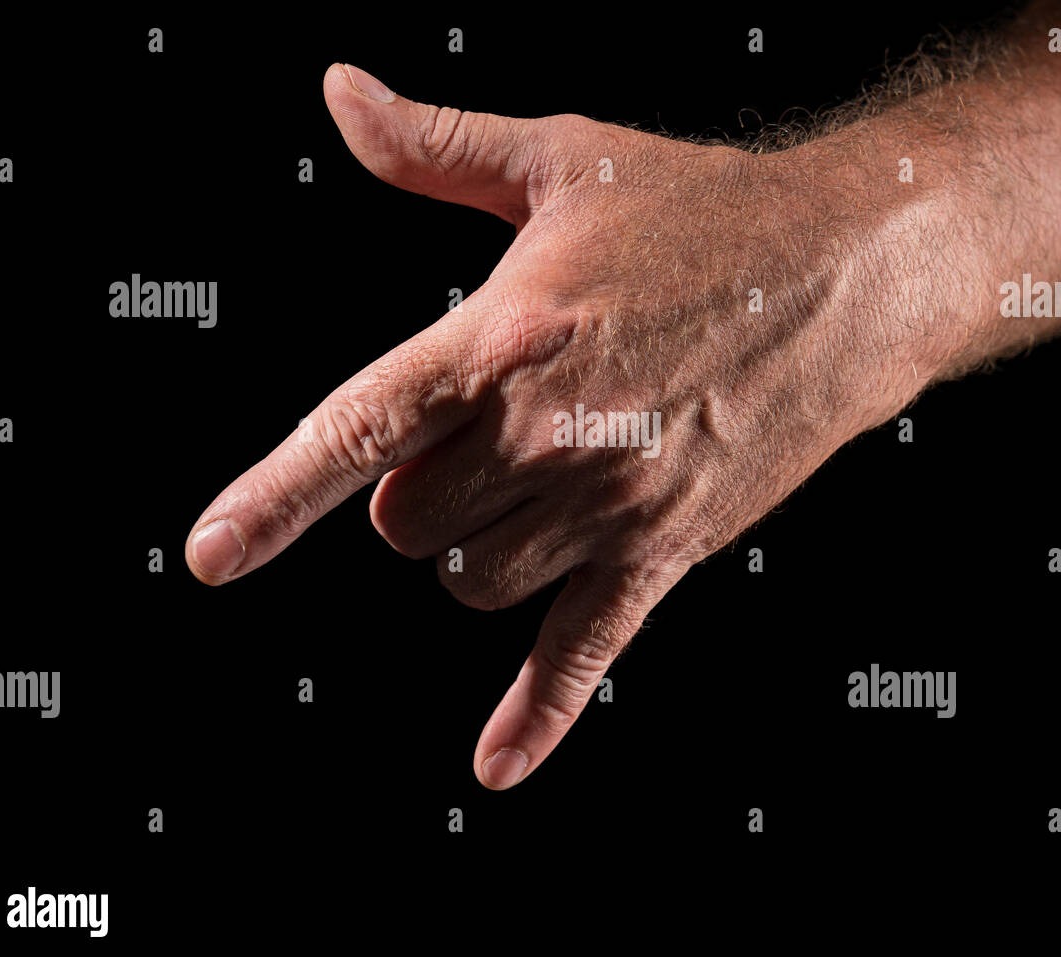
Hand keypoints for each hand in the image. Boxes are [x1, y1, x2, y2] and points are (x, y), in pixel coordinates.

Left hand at [186, 63, 906, 788]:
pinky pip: (581, 651)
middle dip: (412, 492)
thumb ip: (433, 145)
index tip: (211, 556)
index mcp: (503, 338)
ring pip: (468, 583)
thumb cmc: (703, 209)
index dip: (273, 497)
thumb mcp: (563, 160)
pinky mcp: (664, 546)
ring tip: (522, 491)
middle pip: (404, 523)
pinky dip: (534, 715)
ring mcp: (608, 503)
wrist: (849, 271)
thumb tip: (339, 94)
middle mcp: (547, 435)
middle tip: (470, 440)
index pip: (358, 428)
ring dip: (468, 550)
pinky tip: (495, 768)